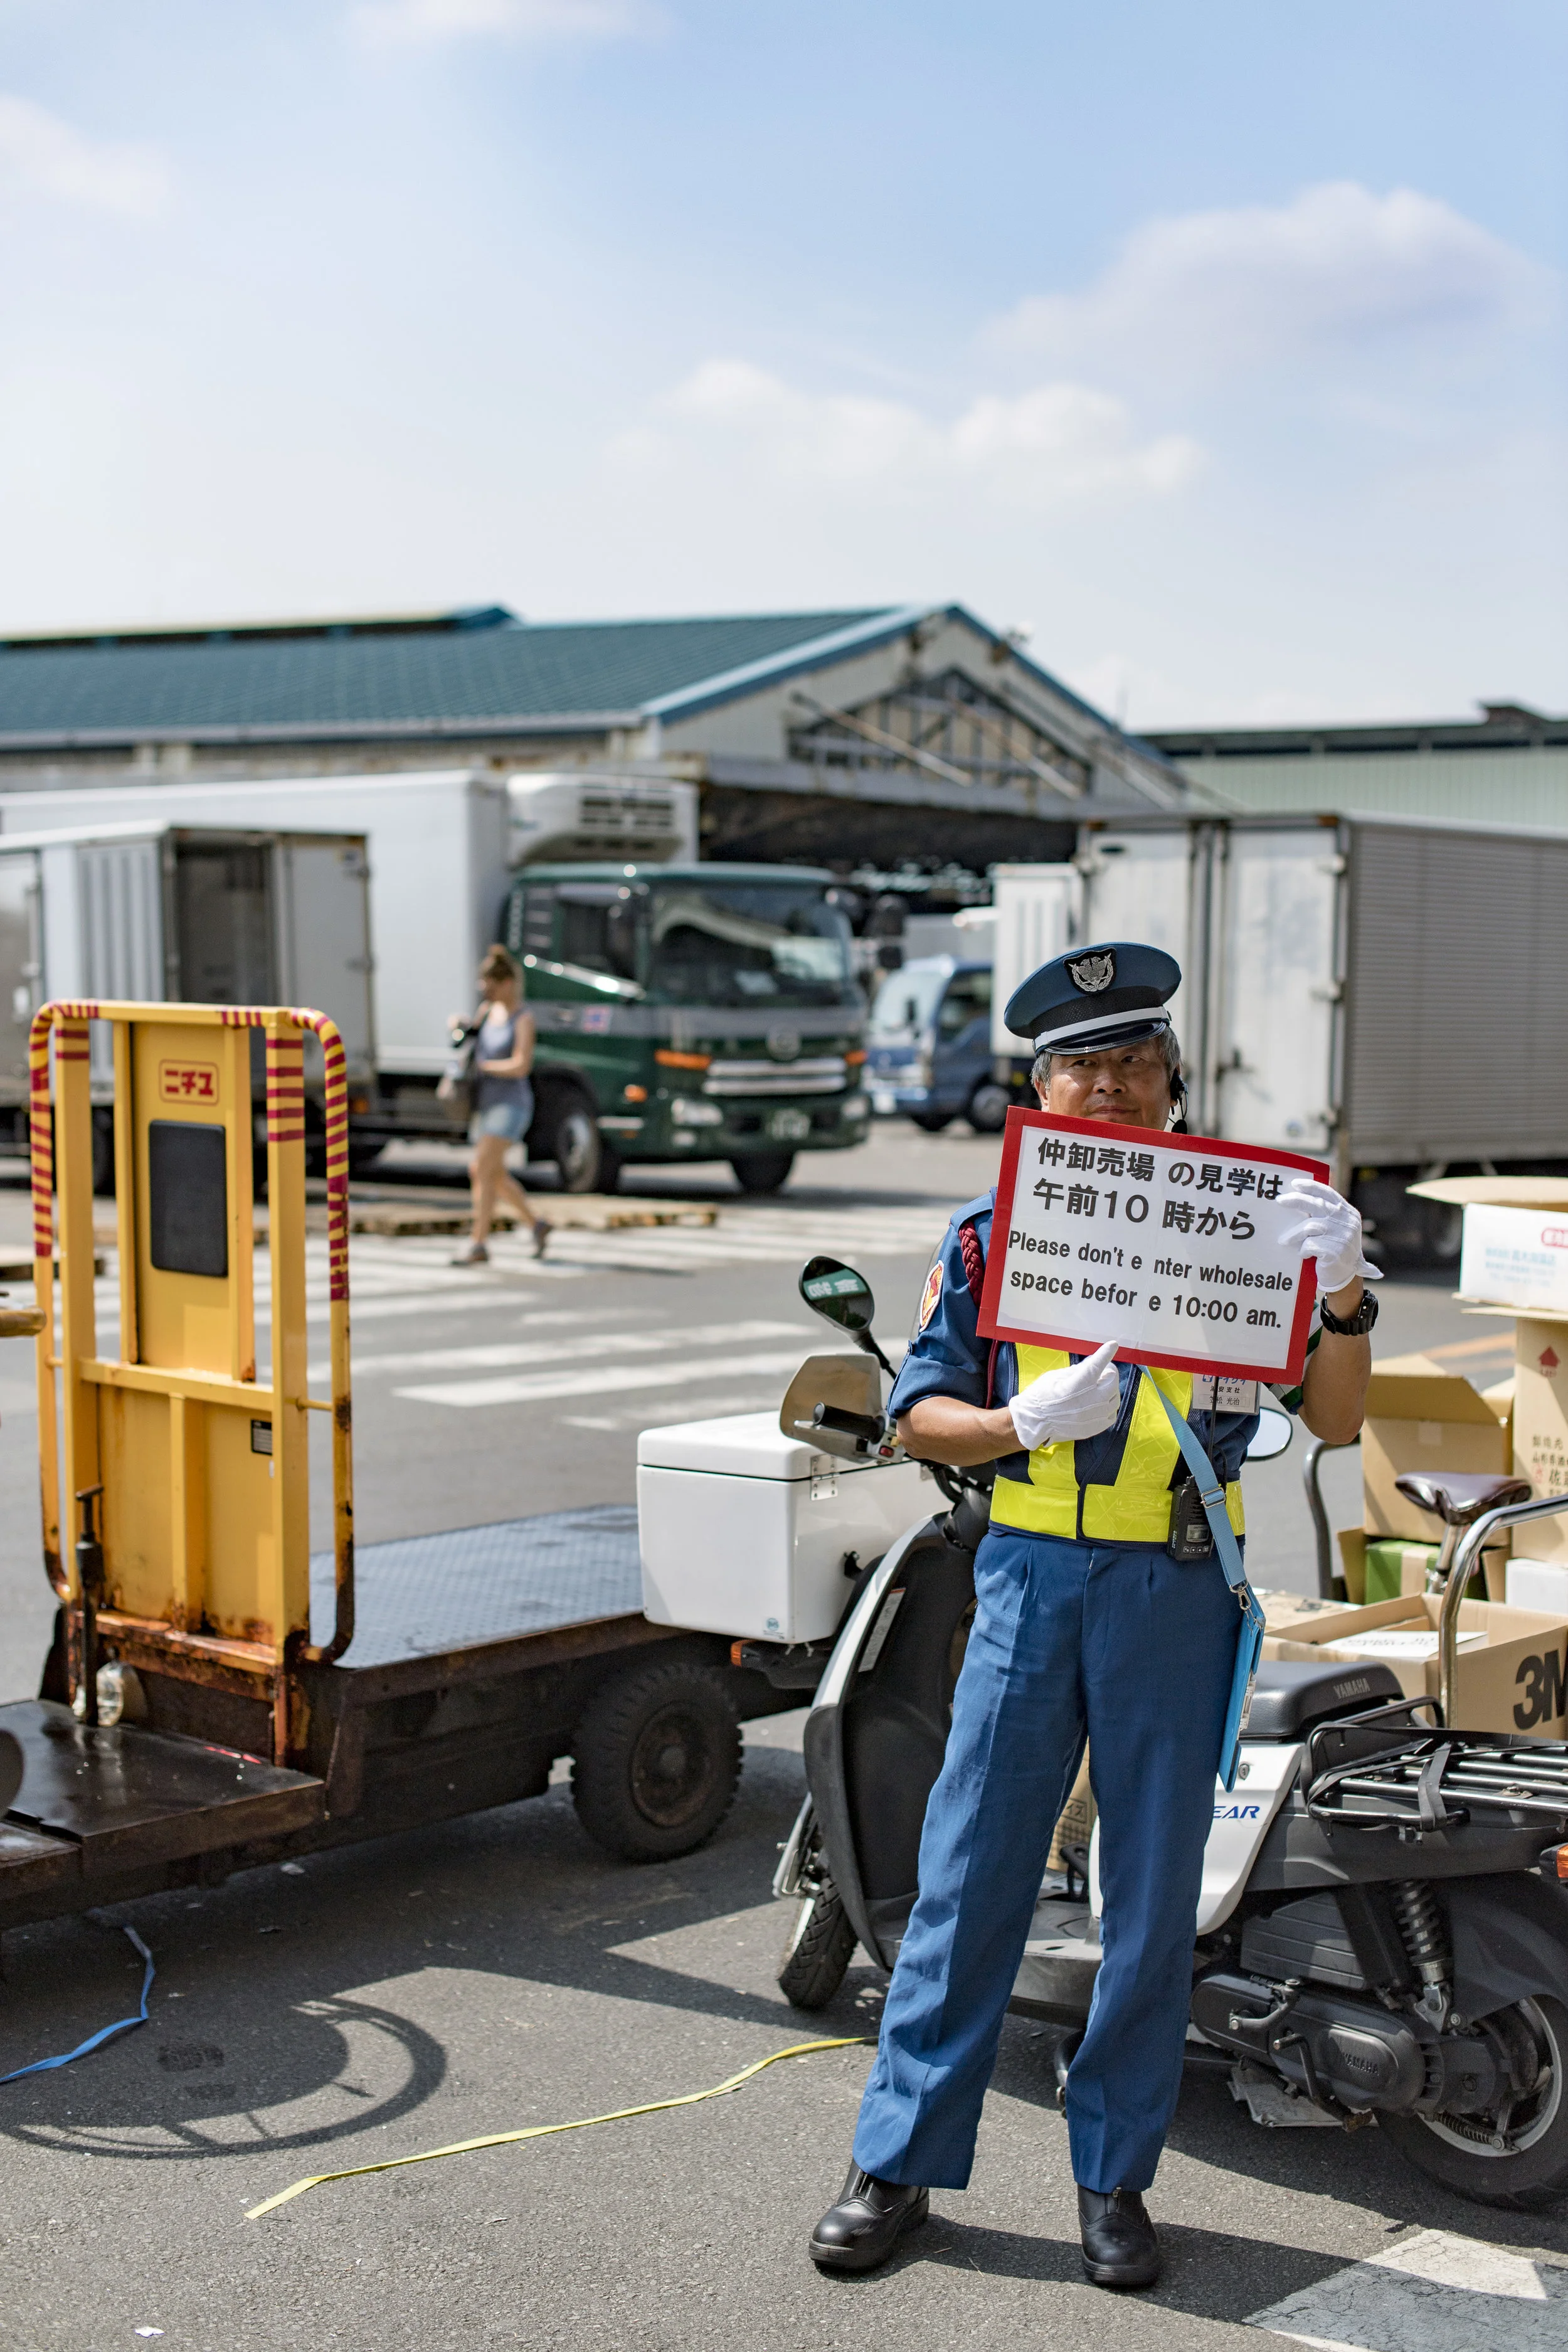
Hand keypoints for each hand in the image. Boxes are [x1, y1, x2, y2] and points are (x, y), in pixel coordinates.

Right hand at [1009, 1338, 1121, 1450]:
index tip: (1112, 1345)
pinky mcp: (1094, 1428)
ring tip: (1100, 1387)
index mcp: (1077, 1384)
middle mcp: (1089, 1401)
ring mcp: (1094, 1416)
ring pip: (1115, 1399)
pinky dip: (1109, 1406)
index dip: (1106, 1352)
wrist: (1034, 1422)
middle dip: (1108, 1372)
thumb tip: (1093, 1364)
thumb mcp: (1056, 1376)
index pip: (1097, 1364)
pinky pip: (1111, 1414)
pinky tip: (1100, 1403)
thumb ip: (1078, 1370)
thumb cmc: (1041, 1396)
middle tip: (1101, 1371)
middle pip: (1112, 1381)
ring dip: (1110, 1389)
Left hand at [1277, 1177, 1379, 1293]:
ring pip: (1310, 1226)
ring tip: (1284, 1240)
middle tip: (1280, 1201)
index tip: (1295, 1184)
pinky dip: (1303, 1249)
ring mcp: (1343, 1237)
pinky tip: (1303, 1254)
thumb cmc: (1334, 1249)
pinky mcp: (1336, 1252)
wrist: (1345, 1276)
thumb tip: (1296, 1198)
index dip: (1311, 1187)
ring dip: (1294, 1233)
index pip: (1329, 1194)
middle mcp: (1348, 1223)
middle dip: (1296, 1201)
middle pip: (1318, 1205)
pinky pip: (1311, 1245)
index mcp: (1348, 1213)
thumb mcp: (1335, 1228)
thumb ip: (1324, 1215)